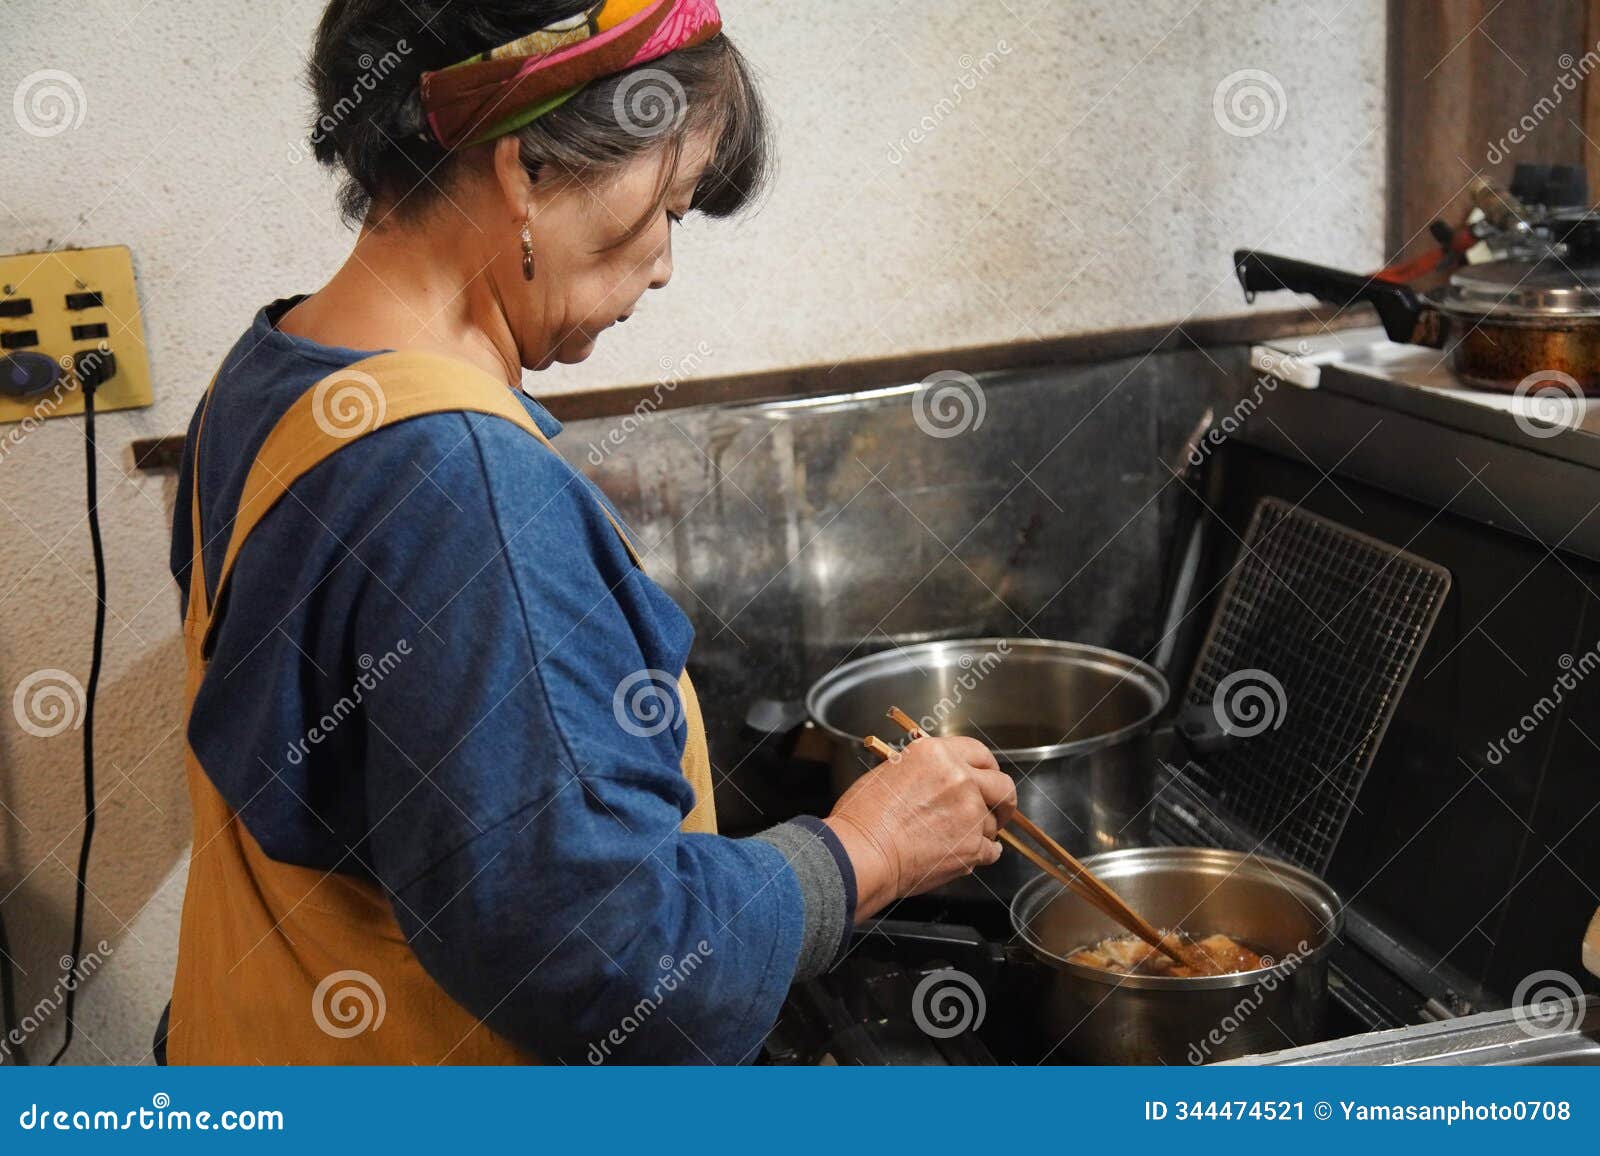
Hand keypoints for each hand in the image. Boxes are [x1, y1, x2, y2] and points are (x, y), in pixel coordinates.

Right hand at [822, 735, 1016, 921]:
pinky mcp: (973, 846)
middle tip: (997, 811)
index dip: (987, 767)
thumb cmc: (864, 817)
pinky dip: (980, 855)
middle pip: (1003, 786)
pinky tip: (963, 855)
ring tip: (953, 840)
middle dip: (1003, 801)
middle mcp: (960, 779)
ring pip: (992, 824)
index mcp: (938, 755)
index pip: (979, 753)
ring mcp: (970, 813)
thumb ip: (925, 770)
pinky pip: (991, 851)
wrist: (862, 852)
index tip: (988, 777)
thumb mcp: (890, 771)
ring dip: (980, 832)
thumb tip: (938, 778)